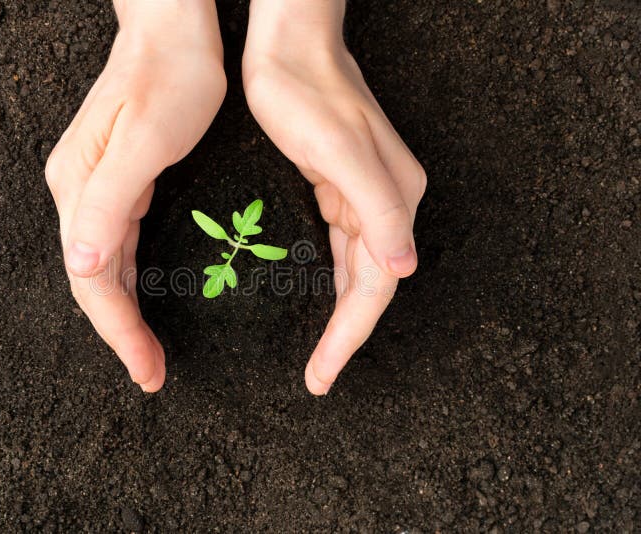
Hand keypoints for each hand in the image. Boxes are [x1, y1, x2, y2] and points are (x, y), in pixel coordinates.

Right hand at [45, 0, 225, 391]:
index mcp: (80, 188)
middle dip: (121, 333)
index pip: (92, 280)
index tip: (145, 370)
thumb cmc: (170, 78)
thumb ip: (109, 203)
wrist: (174, 33)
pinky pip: (116, 246)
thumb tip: (80, 265)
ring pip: (104, 268)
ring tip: (148, 354)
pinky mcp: (116, 181)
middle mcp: (78, 192)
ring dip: (125, 315)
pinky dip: (129, 282)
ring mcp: (95, 187)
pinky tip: (141, 302)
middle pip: (93, 281)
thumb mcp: (145, 141)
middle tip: (151, 373)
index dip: (118, 331)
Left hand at [243, 0, 425, 394]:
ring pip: (356, 271)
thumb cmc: (307, 92)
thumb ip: (378, 210)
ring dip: (341, 316)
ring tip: (321, 357)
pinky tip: (323, 301)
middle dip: (345, 335)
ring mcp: (362, 194)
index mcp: (394, 198)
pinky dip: (333, 280)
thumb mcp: (340, 151)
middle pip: (370, 285)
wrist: (287, 48)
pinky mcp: (337, 186)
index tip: (324, 372)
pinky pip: (342, 247)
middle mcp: (386, 201)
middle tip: (318, 377)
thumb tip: (404, 268)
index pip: (378, 284)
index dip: (351, 333)